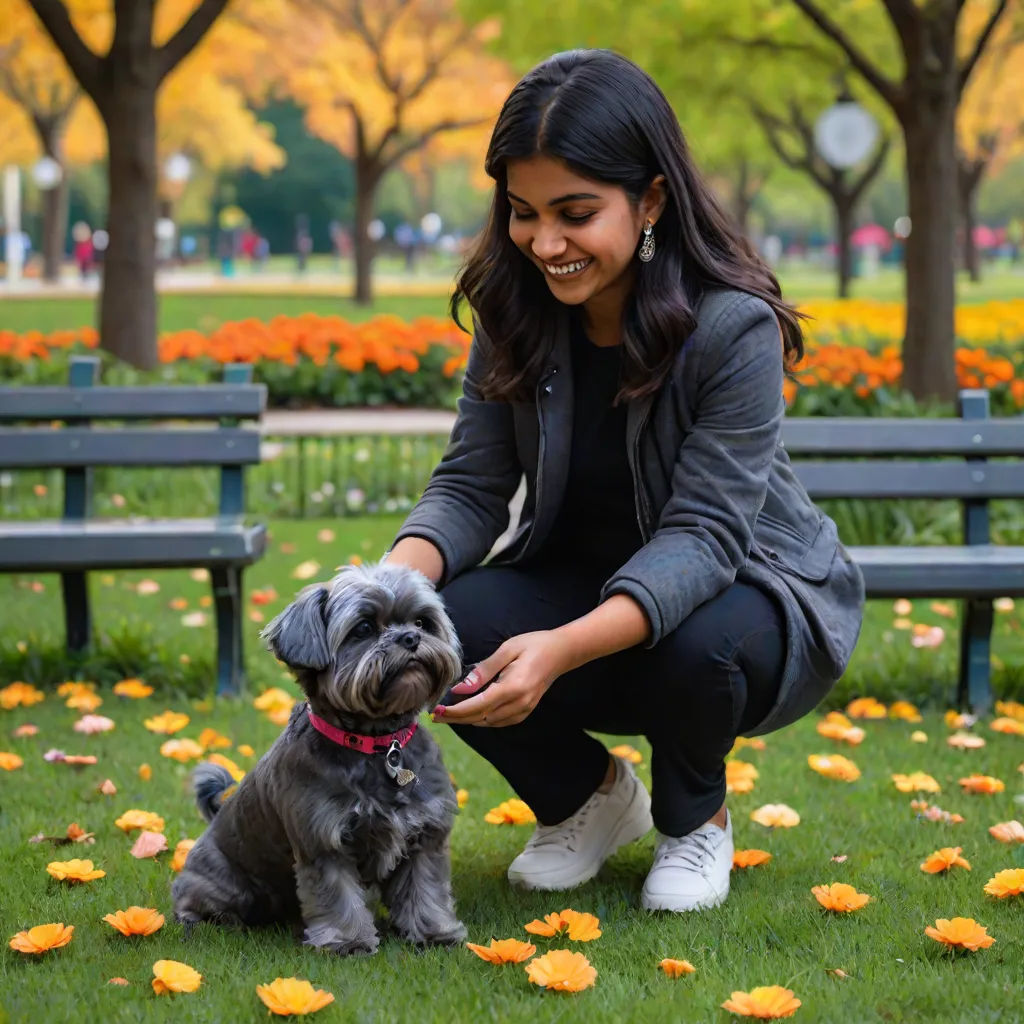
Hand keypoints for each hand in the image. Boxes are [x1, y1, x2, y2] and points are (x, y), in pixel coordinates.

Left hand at [433, 630, 575, 727]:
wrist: (562, 652)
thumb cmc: (534, 645)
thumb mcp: (507, 650)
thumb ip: (483, 670)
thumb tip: (461, 688)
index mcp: (513, 687)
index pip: (477, 705)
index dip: (455, 711)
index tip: (437, 712)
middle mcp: (519, 703)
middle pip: (480, 718)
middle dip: (456, 718)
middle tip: (436, 716)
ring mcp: (524, 709)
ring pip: (489, 722)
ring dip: (469, 720)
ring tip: (450, 714)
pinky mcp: (526, 711)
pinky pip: (500, 721)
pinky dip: (483, 719)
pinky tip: (473, 713)